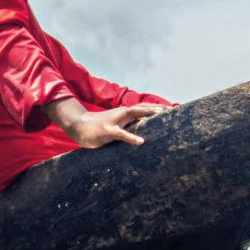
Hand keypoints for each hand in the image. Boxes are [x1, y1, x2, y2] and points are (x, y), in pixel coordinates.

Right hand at [50, 100, 169, 149]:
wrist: (78, 125)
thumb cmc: (98, 127)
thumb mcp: (115, 126)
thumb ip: (127, 126)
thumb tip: (141, 129)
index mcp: (123, 114)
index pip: (142, 108)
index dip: (156, 108)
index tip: (170, 109)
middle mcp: (121, 114)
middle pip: (141, 108)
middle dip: (156, 108)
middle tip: (171, 109)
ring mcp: (114, 121)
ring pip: (133, 114)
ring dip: (147, 114)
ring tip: (160, 116)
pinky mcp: (107, 131)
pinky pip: (121, 134)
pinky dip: (132, 137)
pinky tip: (141, 141)